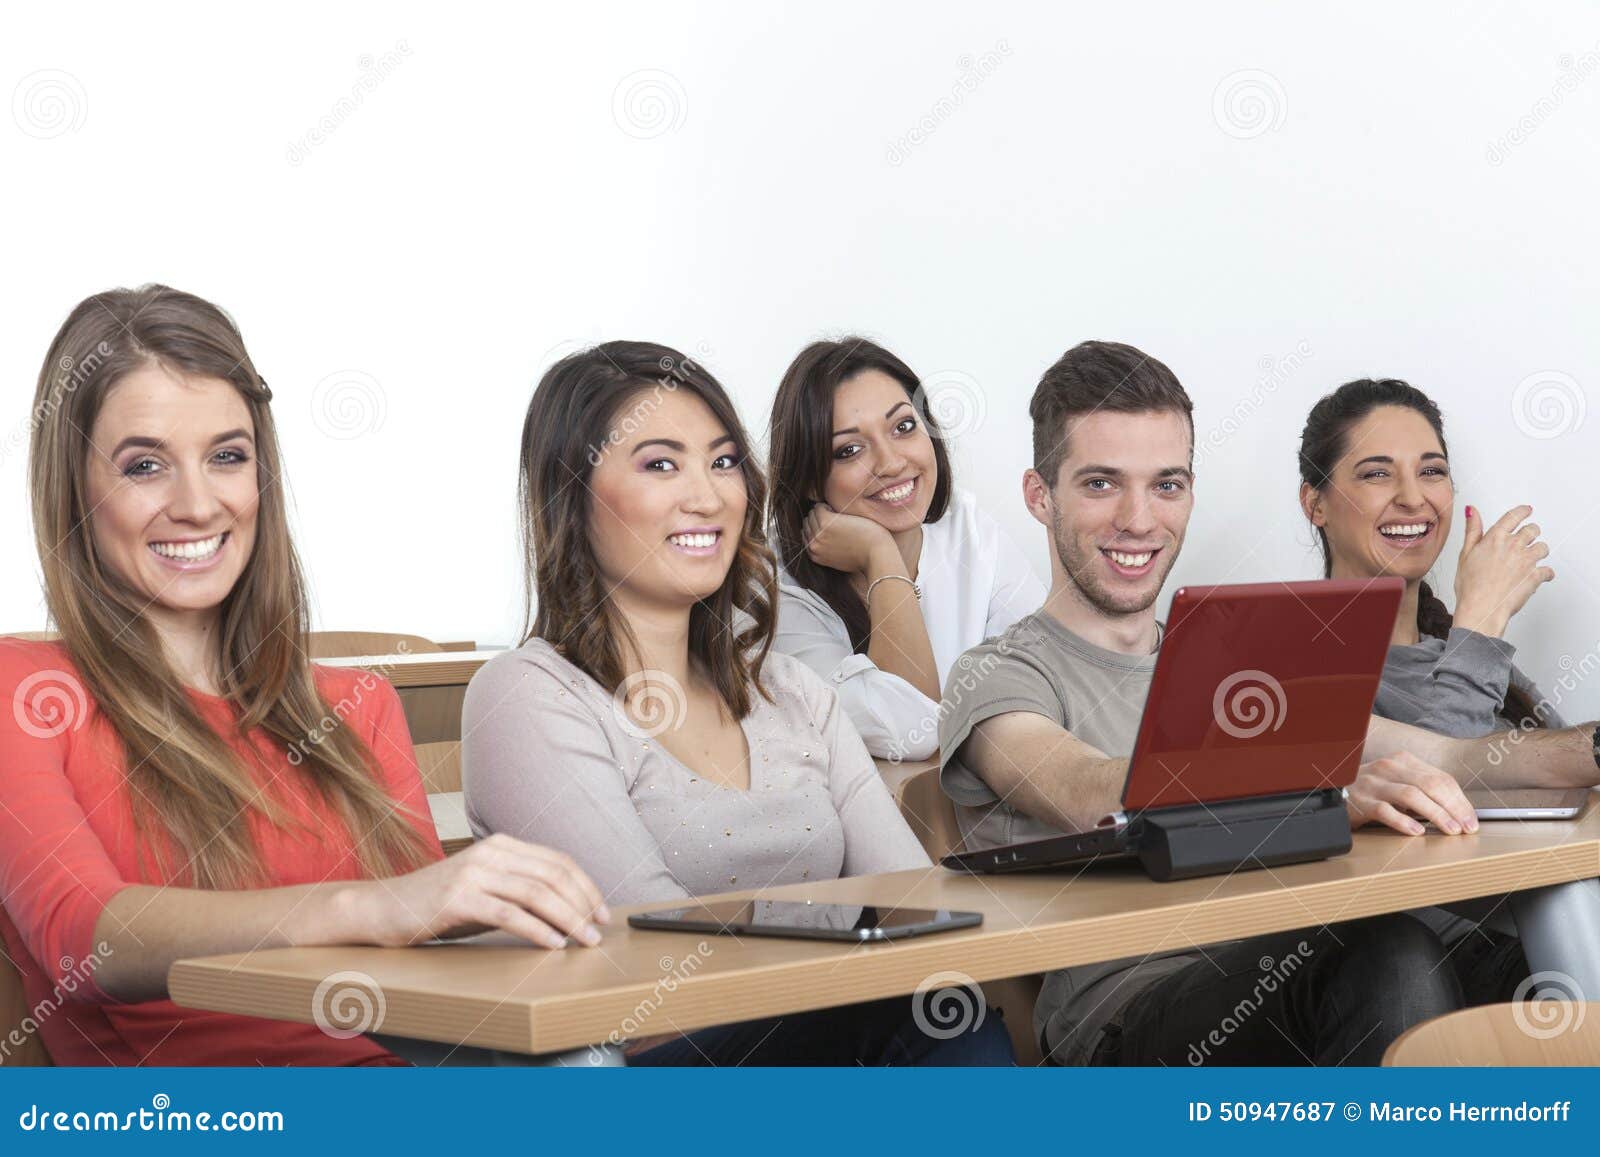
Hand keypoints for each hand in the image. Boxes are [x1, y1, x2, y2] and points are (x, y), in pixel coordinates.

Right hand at [354, 834, 610, 948]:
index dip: (586, 887)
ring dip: (568, 919)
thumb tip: (567, 912)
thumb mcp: (485, 890)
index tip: (602, 913)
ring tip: (584, 941)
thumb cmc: (438, 905)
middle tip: (599, 931)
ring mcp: (474, 873)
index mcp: (501, 845)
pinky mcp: (459, 898)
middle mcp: (490, 853)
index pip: (558, 861)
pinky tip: (553, 944)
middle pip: (553, 876)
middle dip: (583, 904)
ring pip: (536, 893)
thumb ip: (519, 891)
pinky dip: (537, 929)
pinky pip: (509, 913)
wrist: (383, 909)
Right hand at [803, 502, 895, 575]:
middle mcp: (813, 545)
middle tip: (837, 519)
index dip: (818, 526)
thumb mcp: (839, 557)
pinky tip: (842, 512)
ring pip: (813, 513)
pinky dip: (829, 505)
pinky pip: (819, 506)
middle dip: (819, 518)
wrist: (876, 556)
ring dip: (825, 511)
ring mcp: (818, 534)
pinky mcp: (825, 522)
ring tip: (841, 516)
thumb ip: (827, 548)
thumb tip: (824, 534)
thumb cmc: (864, 555)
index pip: (806, 533)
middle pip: (808, 522)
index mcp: (814, 554)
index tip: (832, 524)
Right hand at [1346, 751, 1478, 835]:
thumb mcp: (1398, 781)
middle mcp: (1388, 768)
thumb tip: (1458, 811)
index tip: (1471, 820)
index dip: (1460, 801)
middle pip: (1430, 785)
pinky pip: (1384, 811)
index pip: (1441, 778)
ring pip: (1411, 795)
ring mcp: (1373, 784)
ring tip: (1449, 830)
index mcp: (1402, 761)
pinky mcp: (1360, 801)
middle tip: (1465, 827)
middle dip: (1453, 808)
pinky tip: (1417, 831)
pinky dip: (1403, 821)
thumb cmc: (1372, 790)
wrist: (1333, 790)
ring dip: (1435, 814)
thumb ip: (1423, 789)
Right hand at [1452, 504, 1553, 636]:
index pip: (1514, 516)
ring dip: (1539, 551)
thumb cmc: (1470, 585)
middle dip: (1531, 532)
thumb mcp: (1465, 554)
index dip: (1523, 511)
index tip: (1527, 510)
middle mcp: (1513, 546)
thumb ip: (1472, 530)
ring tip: (1531, 558)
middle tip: (1527, 538)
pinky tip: (1540, 575)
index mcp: (1495, 538)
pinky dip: (1545, 573)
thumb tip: (1472, 511)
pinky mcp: (1536, 576)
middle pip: (1532, 530)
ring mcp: (1526, 561)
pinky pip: (1548, 571)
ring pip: (1543, 548)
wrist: (1482, 608)